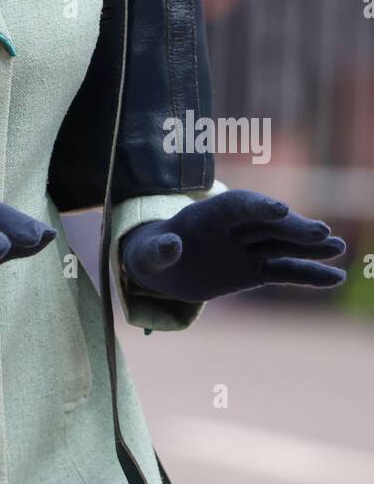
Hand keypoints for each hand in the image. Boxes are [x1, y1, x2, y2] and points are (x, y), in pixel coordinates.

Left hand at [120, 189, 346, 302]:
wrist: (161, 268)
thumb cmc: (149, 257)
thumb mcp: (145, 258)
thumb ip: (158, 251)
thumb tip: (171, 245)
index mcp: (204, 215)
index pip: (234, 205)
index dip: (256, 206)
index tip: (280, 210)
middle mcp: (230, 228)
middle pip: (265, 223)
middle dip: (291, 227)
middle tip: (321, 232)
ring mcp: (244, 247)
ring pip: (280, 244)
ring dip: (308, 246)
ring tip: (337, 247)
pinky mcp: (253, 270)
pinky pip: (283, 271)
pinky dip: (308, 274)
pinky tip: (335, 277)